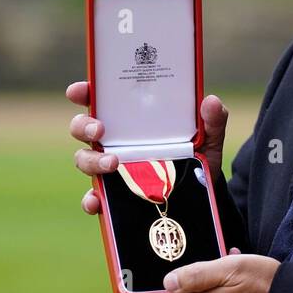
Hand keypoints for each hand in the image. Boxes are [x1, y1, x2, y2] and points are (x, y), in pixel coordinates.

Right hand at [65, 81, 230, 215]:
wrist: (205, 192)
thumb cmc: (200, 153)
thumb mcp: (209, 135)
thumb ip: (213, 119)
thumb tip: (211, 102)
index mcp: (131, 118)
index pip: (101, 99)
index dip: (85, 92)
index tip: (80, 90)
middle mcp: (116, 140)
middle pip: (82, 127)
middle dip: (83, 126)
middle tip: (99, 130)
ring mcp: (111, 167)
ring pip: (84, 160)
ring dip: (91, 161)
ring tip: (112, 164)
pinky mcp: (114, 194)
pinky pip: (94, 197)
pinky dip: (91, 200)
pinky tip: (97, 202)